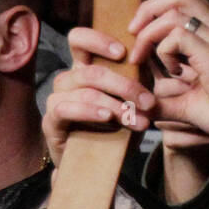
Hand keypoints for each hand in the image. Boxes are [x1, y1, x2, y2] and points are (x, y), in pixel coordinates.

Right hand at [43, 26, 155, 167]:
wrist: (96, 168)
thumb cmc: (115, 131)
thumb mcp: (131, 104)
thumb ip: (138, 84)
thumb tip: (157, 66)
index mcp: (83, 69)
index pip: (79, 40)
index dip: (98, 40)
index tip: (124, 53)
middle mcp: (67, 81)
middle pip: (91, 70)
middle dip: (125, 85)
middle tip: (148, 102)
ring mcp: (57, 100)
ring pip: (85, 91)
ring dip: (116, 105)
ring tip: (138, 121)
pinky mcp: (51, 122)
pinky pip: (66, 109)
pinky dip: (90, 112)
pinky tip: (108, 118)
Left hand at [132, 0, 208, 146]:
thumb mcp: (191, 100)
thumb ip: (166, 95)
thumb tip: (141, 101)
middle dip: (149, 6)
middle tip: (132, 29)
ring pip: (176, 9)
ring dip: (150, 29)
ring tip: (140, 53)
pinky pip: (177, 35)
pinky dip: (164, 50)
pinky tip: (171, 71)